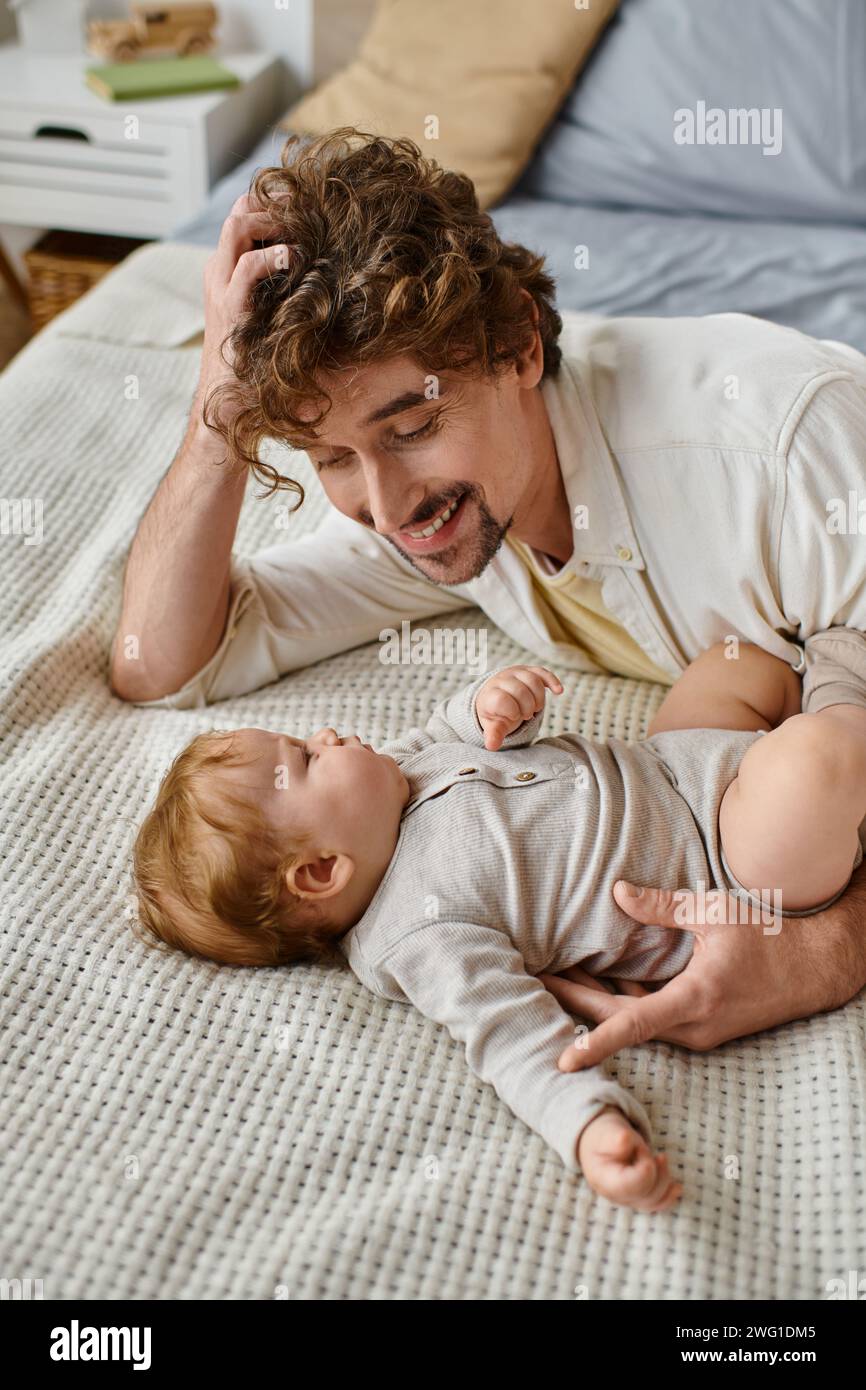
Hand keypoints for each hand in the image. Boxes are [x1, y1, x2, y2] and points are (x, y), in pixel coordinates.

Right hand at [197, 192, 291, 432]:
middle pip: (239, 209)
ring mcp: (222, 289)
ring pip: (237, 225)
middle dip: (275, 201)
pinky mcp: (231, 309)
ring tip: (302, 228)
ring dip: (272, 219)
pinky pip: (247, 267)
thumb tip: (338, 280)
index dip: (274, 202)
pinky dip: (272, 256)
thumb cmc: (257, 369)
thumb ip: (290, 297)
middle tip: (311, 208)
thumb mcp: (273, 322)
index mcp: (228, 272)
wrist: (227, 408)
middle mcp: (220, 273)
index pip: (244, 214)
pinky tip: (296, 260)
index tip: (310, 205)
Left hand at [476, 665, 562, 750]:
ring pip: (533, 680)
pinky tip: (559, 691)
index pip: (501, 699)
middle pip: (520, 690)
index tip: (513, 717)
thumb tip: (491, 746)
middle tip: (525, 715)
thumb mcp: (493, 724)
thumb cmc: (497, 712)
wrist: (498, 693)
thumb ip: (494, 734)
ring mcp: (516, 673)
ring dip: (538, 698)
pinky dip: (552, 681)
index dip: (512, 711)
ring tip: (535, 708)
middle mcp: (502, 680)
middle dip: (526, 707)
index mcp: (491, 694)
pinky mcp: (530, 671)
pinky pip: (542, 672)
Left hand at [539, 867, 865, 1070]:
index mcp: (695, 999)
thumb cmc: (769, 939)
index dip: (595, 1042)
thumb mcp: (715, 913)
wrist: (815, 970)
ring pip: (634, 1022)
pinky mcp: (700, 1029)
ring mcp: (697, 1033)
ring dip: (597, 1003)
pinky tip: (597, 981)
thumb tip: (617, 892)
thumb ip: (663, 907)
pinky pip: (653, 1019)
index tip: (563, 1059)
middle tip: (535, 979)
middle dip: (575, 1002)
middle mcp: (692, 1026)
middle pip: (620, 1021)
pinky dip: (623, 1003)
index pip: (633, 1025)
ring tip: (553, 976)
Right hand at [577, 1107, 682, 1211]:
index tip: (640, 1148)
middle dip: (654, 1170)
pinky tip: (677, 1187)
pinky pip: (656, 1204)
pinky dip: (668, 1196)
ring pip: (653, 1201)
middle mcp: (616, 1196)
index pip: (629, 1186)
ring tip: (660, 1157)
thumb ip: (616, 1137)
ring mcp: (628, 1200)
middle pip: (644, 1195)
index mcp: (604, 1180)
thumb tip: (626, 1140)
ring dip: (663, 1178)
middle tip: (644, 1148)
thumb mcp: (607, 1133)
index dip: (643, 1169)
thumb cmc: (605, 1138)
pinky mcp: (639, 1199)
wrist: (602, 1144)